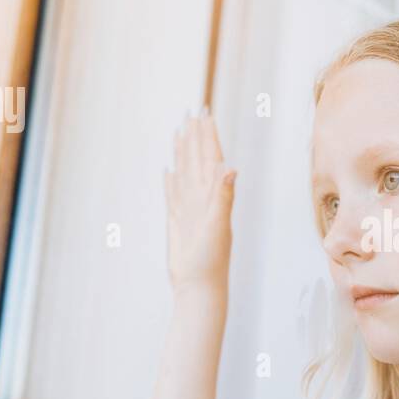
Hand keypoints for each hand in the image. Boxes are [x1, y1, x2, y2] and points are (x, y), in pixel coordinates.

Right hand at [163, 106, 235, 291]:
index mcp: (214, 196)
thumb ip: (224, 196)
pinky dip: (170, 181)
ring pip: (185, 173)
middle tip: (192, 111)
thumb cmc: (211, 260)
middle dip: (196, 136)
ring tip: (179, 132)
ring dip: (183, 153)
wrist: (199, 286)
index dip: (208, 136)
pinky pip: (173, 195)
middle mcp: (203, 199)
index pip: (211, 158)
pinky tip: (168, 170)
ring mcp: (190, 210)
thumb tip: (230, 167)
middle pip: (198, 160)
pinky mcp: (178, 222)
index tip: (205, 113)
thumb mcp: (218, 225)